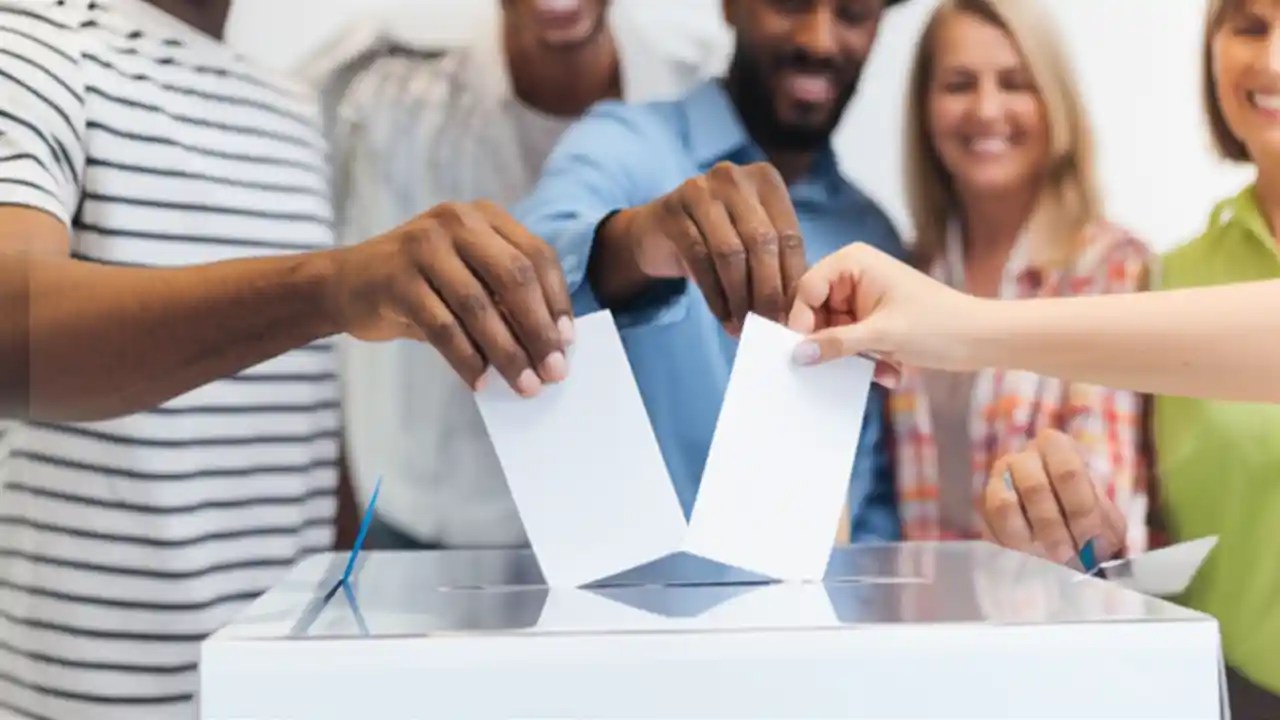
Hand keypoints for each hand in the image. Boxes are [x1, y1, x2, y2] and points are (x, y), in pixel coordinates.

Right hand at [327, 201, 572, 396]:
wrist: (345, 283)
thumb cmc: (420, 285)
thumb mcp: (466, 277)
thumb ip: (503, 297)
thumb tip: (550, 346)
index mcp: (483, 216)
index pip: (536, 256)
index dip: (557, 302)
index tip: (567, 343)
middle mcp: (456, 222)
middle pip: (514, 278)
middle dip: (538, 330)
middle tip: (553, 372)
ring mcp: (423, 246)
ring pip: (479, 306)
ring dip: (507, 353)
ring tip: (524, 386)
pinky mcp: (397, 279)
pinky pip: (442, 327)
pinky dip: (466, 360)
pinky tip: (480, 383)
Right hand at [607, 161, 806, 332]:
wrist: (655, 232)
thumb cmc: (714, 237)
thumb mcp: (751, 241)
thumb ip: (776, 262)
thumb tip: (798, 309)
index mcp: (766, 180)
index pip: (789, 234)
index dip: (792, 280)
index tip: (791, 316)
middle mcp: (735, 178)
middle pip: (761, 242)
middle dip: (767, 291)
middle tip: (768, 325)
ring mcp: (701, 190)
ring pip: (730, 252)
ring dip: (739, 296)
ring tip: (743, 325)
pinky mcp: (673, 210)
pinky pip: (699, 259)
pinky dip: (714, 295)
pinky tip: (722, 317)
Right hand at [787, 242, 980, 384]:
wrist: (983, 339)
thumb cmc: (938, 326)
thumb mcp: (881, 337)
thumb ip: (835, 344)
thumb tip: (796, 354)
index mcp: (853, 261)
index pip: (806, 289)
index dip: (801, 323)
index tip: (803, 355)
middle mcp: (854, 273)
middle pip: (816, 311)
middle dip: (831, 343)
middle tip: (842, 367)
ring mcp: (864, 296)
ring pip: (833, 331)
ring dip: (852, 357)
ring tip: (879, 369)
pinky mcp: (874, 317)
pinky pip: (852, 340)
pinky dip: (866, 358)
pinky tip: (889, 370)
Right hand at [981, 428, 1127, 566]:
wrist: (1061, 529)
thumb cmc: (1086, 519)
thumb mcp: (1105, 519)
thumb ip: (1102, 528)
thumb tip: (1094, 547)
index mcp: (1057, 448)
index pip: (1068, 472)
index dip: (1080, 511)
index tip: (1091, 542)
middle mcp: (1023, 457)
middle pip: (1034, 489)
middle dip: (1053, 529)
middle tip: (1068, 558)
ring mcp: (998, 478)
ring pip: (1005, 505)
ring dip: (1029, 539)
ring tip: (1049, 562)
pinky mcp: (984, 505)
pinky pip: (990, 524)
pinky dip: (1012, 544)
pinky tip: (1030, 558)